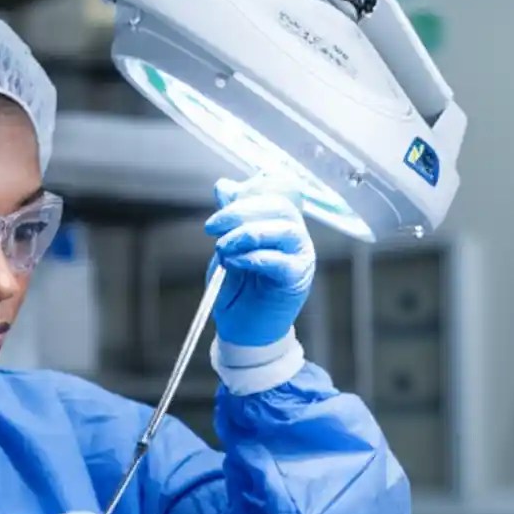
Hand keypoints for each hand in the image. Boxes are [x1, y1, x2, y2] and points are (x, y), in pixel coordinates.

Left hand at [205, 177, 316, 347]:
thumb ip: (230, 217)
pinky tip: (234, 262)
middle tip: (213, 226)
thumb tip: (225, 185)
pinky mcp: (296, 278)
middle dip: (240, 211)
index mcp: (280, 222)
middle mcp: (294, 235)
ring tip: (223, 248)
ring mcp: (300, 256)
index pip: (278, 190)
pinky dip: (252, 257)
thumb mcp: (228, 245)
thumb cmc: (237, 289)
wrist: (241, 329)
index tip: (224, 199)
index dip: (252, 190)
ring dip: (246, 233)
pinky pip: (280, 260)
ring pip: (284, 227)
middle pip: (280, 205)